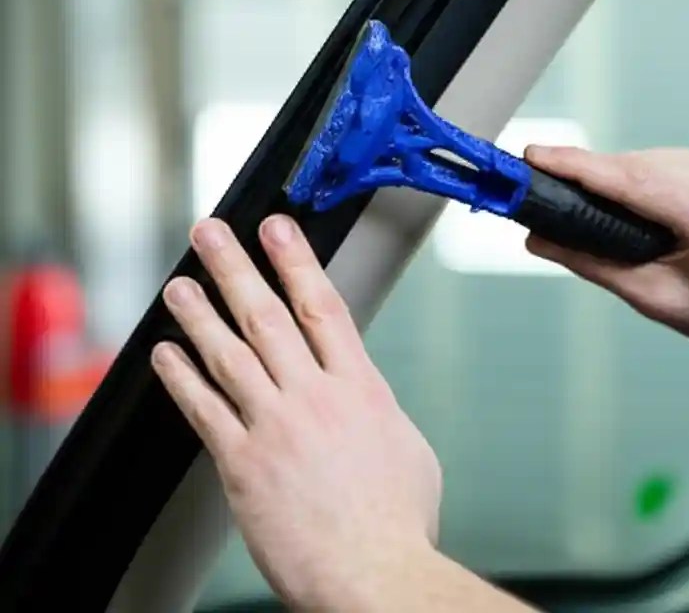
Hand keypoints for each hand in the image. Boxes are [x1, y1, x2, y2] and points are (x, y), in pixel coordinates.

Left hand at [151, 216, 441, 610]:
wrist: (373, 571)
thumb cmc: (397, 524)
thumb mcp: (409, 452)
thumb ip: (379, 416)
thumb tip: (368, 404)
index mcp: (362, 390)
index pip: (322, 308)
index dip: (297, 261)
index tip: (277, 229)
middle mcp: (316, 399)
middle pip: (268, 317)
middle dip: (237, 267)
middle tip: (212, 234)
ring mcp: (276, 428)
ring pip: (230, 354)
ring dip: (200, 313)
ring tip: (180, 284)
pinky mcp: (243, 463)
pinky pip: (204, 410)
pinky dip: (182, 377)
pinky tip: (167, 355)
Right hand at [524, 146, 688, 408]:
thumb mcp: (659, 299)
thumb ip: (595, 265)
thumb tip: (540, 239)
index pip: (626, 177)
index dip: (573, 165)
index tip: (532, 156)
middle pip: (630, 164)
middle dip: (582, 172)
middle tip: (533, 187)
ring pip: (644, 159)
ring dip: (608, 176)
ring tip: (571, 200)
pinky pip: (663, 162)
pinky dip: (634, 177)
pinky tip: (616, 199)